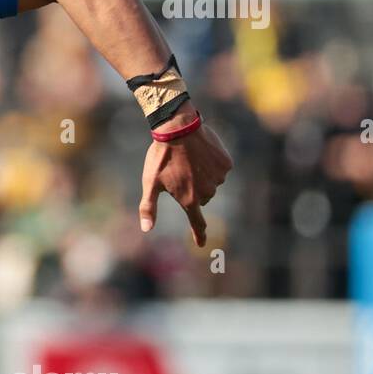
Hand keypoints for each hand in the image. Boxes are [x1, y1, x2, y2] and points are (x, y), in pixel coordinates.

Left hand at [138, 106, 232, 246]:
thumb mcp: (150, 183)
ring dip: (201, 174)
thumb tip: (146, 229)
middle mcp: (207, 192)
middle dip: (192, 189)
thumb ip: (148, 208)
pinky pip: (219, 168)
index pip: (197, 222)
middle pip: (202, 198)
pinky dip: (211, 163)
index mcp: (189, 200)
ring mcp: (218, 178)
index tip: (201, 245)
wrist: (177, 128)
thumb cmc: (160, 157)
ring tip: (188, 159)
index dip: (198, 234)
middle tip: (179, 171)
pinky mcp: (226, 164)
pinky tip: (200, 152)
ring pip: (211, 182)